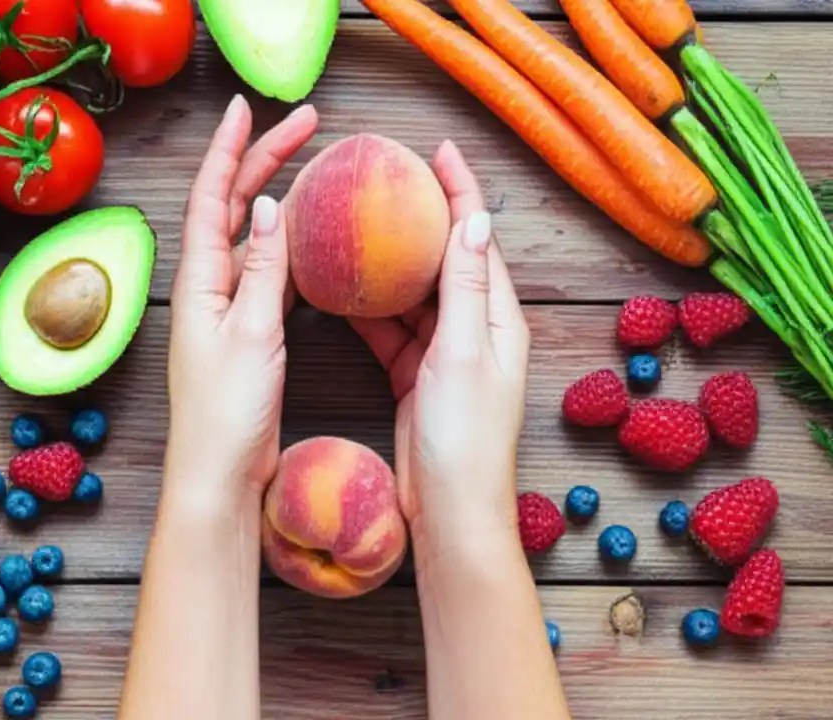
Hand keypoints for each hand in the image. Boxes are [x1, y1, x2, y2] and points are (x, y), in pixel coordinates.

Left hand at [165, 96, 318, 500]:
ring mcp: (227, 309)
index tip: (248, 107)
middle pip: (235, 207)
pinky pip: (269, 274)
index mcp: (200, 281)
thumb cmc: (226, 413)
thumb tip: (274, 206)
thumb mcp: (251, 333)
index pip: (211, 195)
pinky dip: (292, 248)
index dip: (229, 148)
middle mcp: (209, 288)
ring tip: (316, 168)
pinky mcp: (248, 333)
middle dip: (265, 160)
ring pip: (254, 237)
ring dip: (281, 199)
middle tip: (306, 125)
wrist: (220, 475)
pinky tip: (317, 240)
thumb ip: (265, 270)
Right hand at [350, 141, 529, 546]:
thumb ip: (467, 287)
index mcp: (497, 319)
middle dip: (419, 218)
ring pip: (414, 294)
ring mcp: (445, 355)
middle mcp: (475, 331)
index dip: (459, 191)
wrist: (448, 511)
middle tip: (385, 180)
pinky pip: (390, 330)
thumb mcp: (464, 353)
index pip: (477, 240)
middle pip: (446, 260)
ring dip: (388, 263)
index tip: (435, 150)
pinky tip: (340, 290)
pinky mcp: (416, 377)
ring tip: (355, 225)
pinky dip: (368, 309)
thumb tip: (473, 220)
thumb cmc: (464, 437)